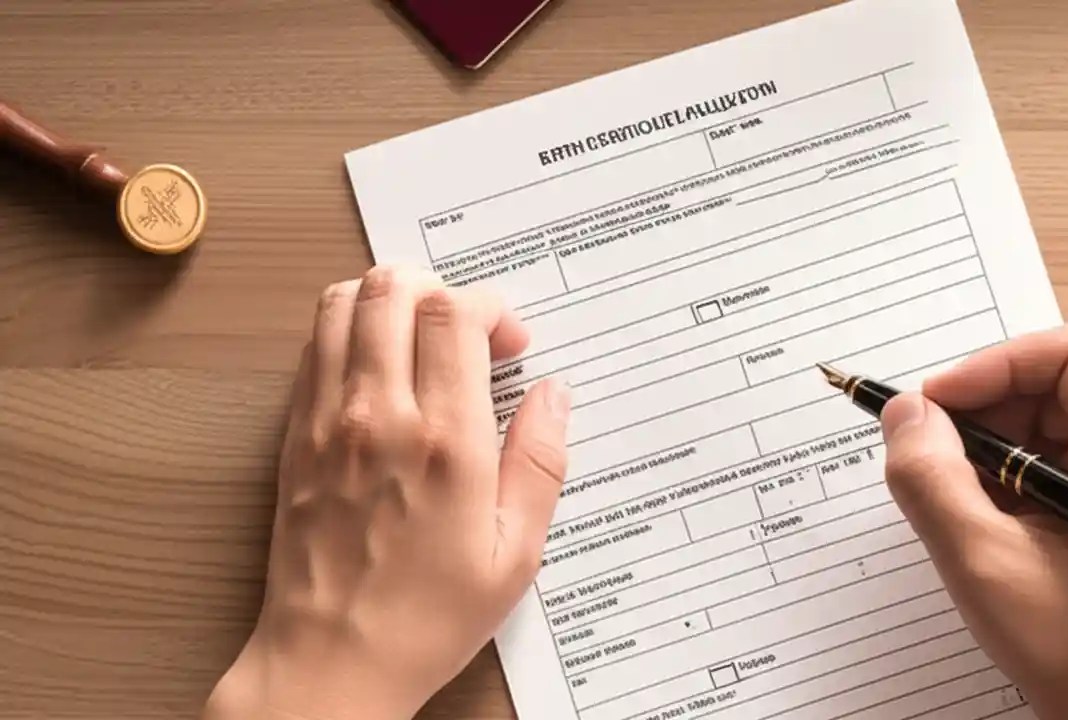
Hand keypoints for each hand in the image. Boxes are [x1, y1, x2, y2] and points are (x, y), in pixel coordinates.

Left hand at [203, 267, 571, 719]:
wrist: (331, 659)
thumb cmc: (426, 617)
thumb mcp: (515, 552)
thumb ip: (540, 462)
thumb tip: (555, 396)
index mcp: (446, 441)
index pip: (454, 313)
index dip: (490, 306)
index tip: (508, 342)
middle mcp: (380, 415)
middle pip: (393, 288)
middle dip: (439, 287)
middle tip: (465, 329)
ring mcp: (327, 421)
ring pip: (343, 303)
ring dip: (387, 299)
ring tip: (419, 336)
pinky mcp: (294, 435)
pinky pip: (314, 348)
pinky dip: (349, 331)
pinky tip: (379, 367)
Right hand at [880, 321, 1067, 719]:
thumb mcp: (982, 562)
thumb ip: (931, 478)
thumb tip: (903, 412)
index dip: (993, 365)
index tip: (934, 405)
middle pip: (1054, 381)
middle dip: (981, 409)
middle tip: (927, 452)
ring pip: (1046, 417)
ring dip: (987, 445)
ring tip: (955, 498)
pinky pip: (1051, 454)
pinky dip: (1003, 473)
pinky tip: (981, 516)